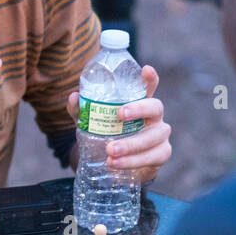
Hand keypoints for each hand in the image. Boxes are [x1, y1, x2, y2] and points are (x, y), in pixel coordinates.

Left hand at [67, 65, 170, 182]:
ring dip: (131, 144)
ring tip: (110, 151)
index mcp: (140, 103)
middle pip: (155, 107)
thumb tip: (74, 97)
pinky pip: (152, 157)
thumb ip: (82, 110)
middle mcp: (154, 116)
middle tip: (119, 115)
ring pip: (153, 136)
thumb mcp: (91, 122)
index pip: (150, 86)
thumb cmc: (107, 136)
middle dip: (138, 110)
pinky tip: (116, 164)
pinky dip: (133, 161)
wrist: (116, 164)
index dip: (150, 78)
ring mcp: (160, 135)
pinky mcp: (161, 154)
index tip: (145, 70)